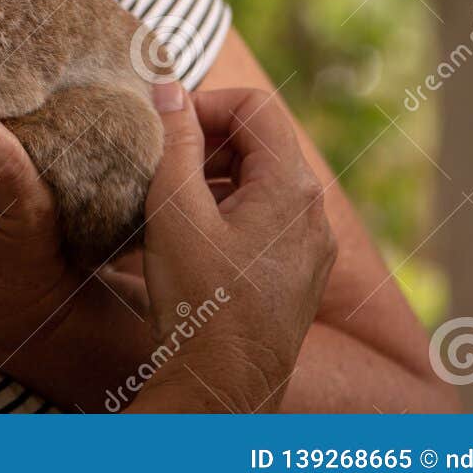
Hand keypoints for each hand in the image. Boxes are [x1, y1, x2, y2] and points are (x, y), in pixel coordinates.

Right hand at [127, 83, 337, 412]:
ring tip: (166, 199)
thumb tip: (168, 88)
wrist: (225, 384)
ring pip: (261, 181)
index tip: (163, 128)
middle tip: (159, 160)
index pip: (254, 106)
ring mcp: (311, 246)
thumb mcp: (176, 210)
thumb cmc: (200, 298)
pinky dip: (226, 209)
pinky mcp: (297, 273)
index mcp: (292, 187)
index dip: (204, 105)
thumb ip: (175, 142)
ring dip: (212, 176)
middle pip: (261, 142)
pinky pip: (265, 218)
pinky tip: (187, 235)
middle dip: (206, 139)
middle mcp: (313, 212)